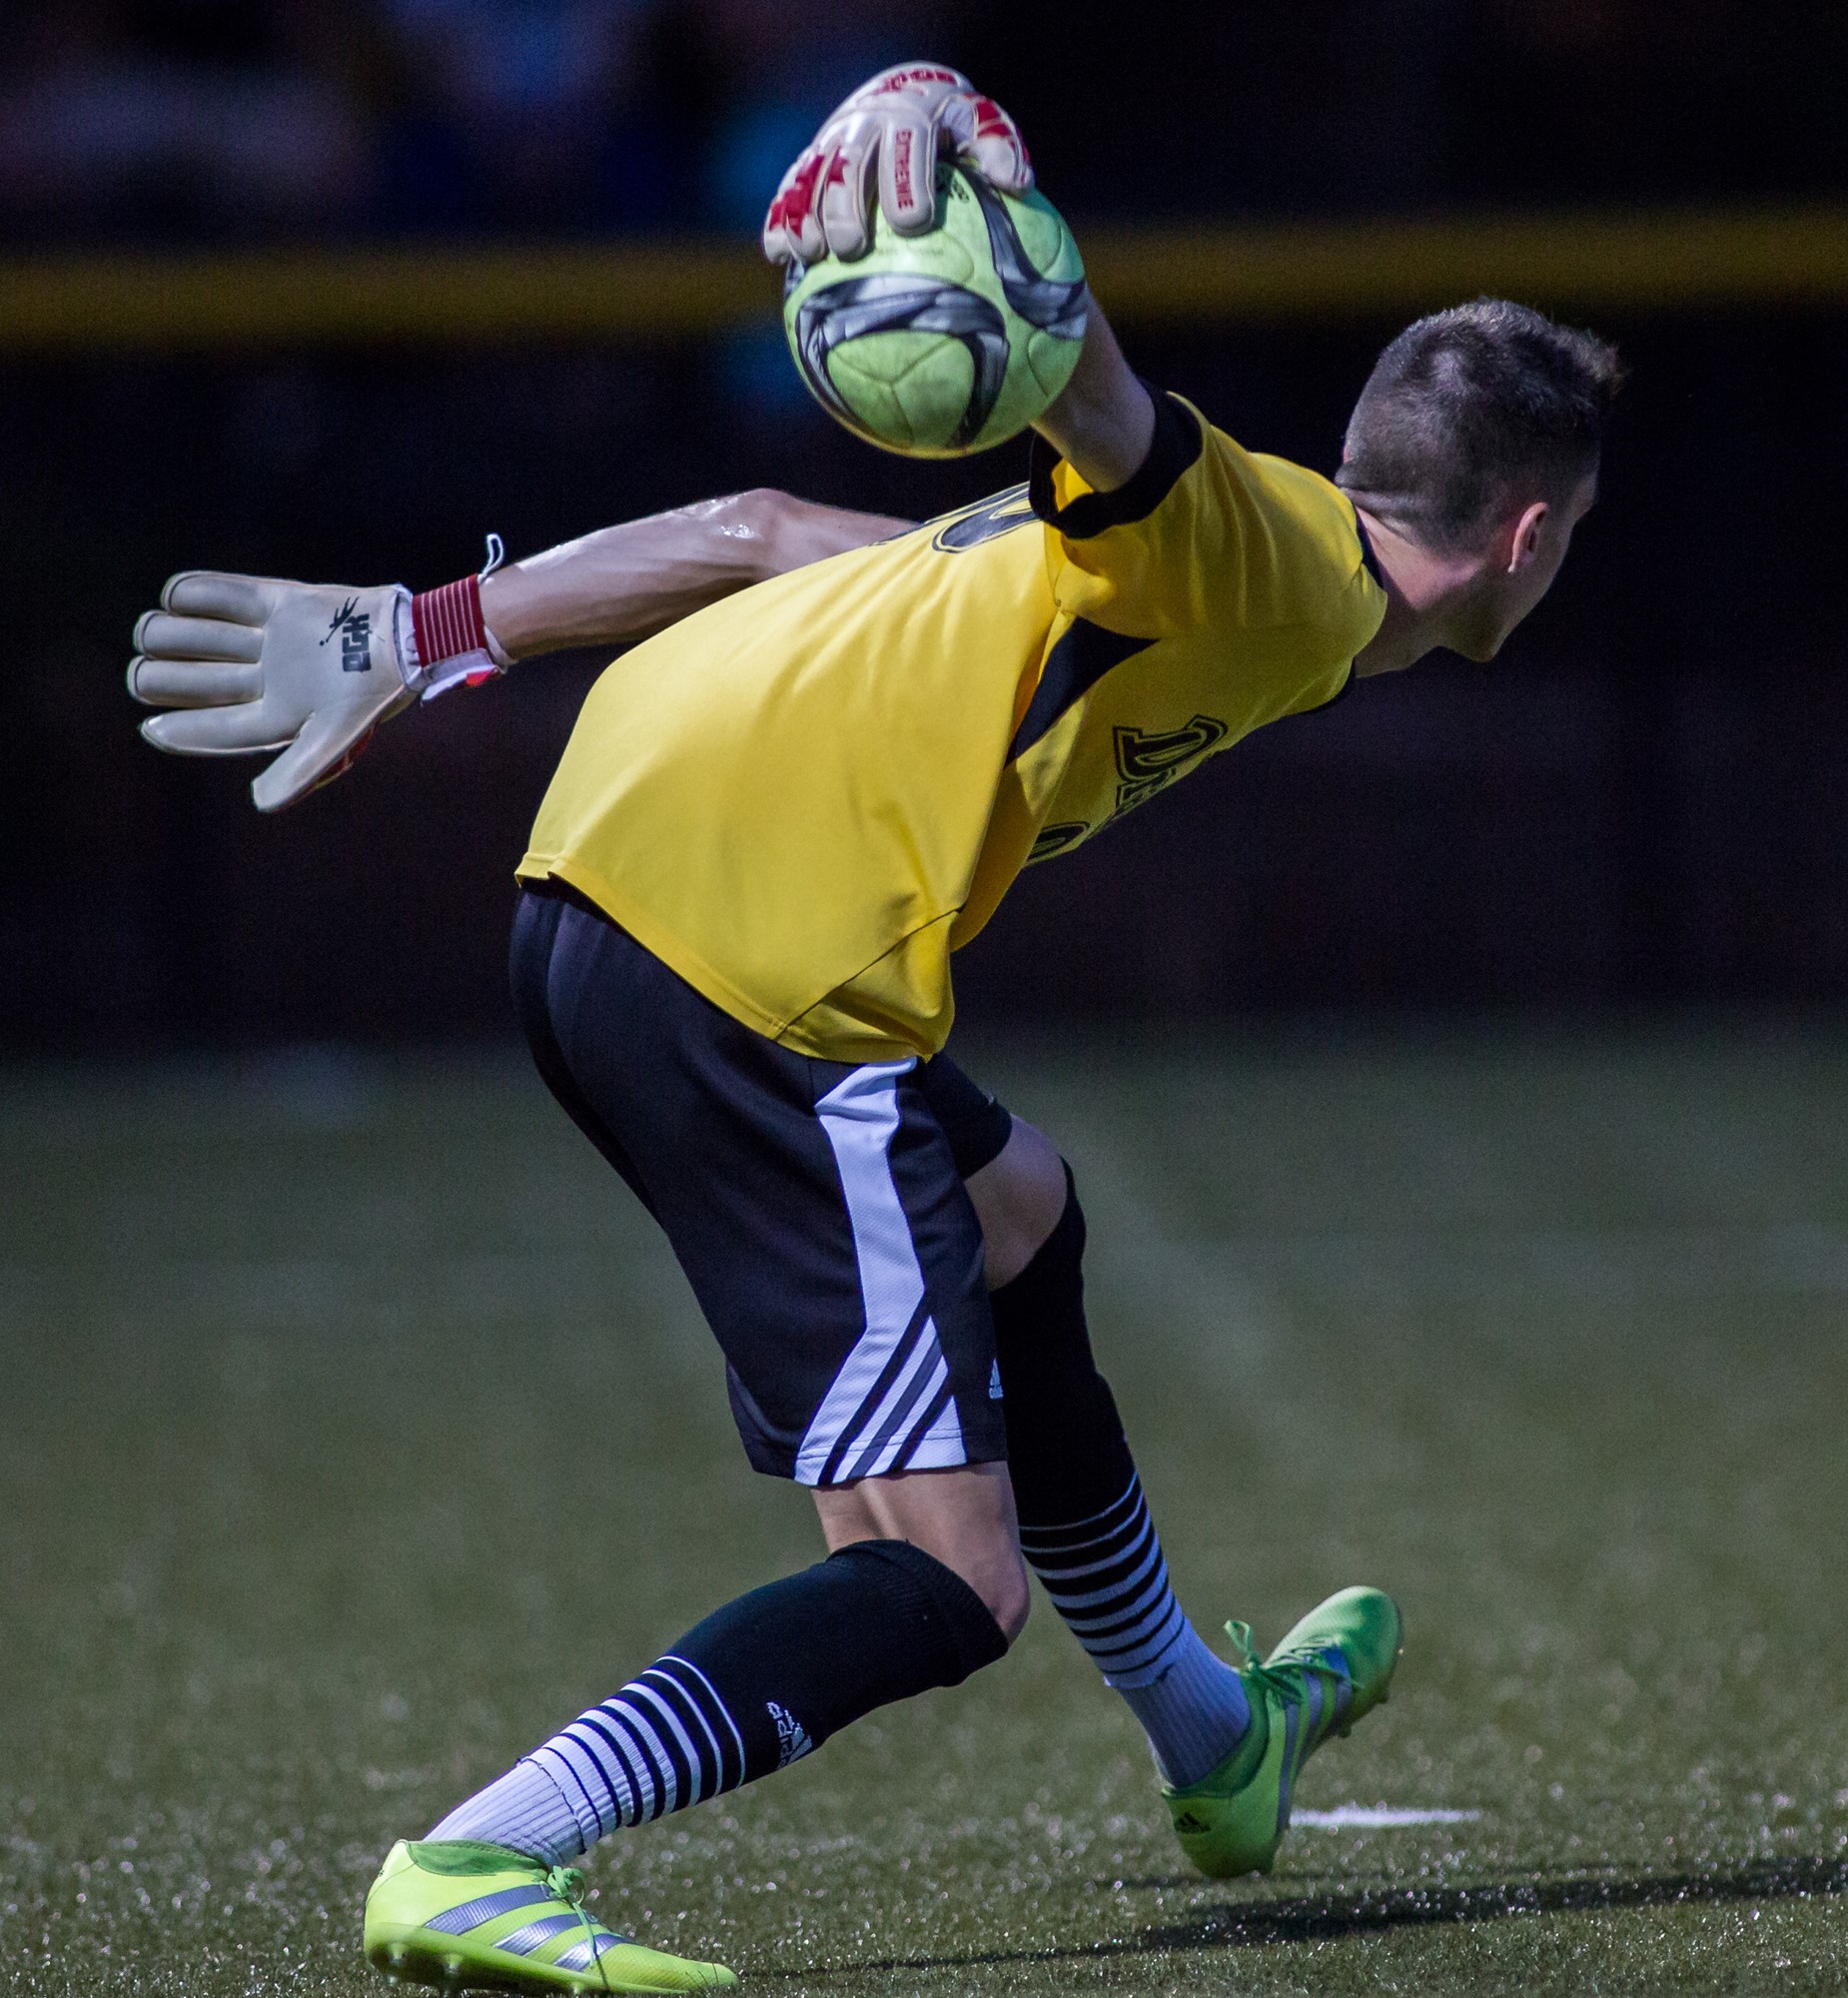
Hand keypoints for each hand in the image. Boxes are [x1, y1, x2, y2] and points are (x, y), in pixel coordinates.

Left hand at [128, 564, 503, 811]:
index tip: (149, 729)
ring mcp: (272, 641)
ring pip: (200, 636)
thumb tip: (261, 803)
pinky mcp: (281, 604)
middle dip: (163, 677)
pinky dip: (192, 593)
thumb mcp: (337, 737)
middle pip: (198, 680)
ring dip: (168, 632)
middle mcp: (270, 680)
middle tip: (145, 673)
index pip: (219, 728)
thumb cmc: (374, 694)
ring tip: (152, 630)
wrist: (408, 637)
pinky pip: (222, 594)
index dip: (179, 732)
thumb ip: (298, 772)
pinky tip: (175, 598)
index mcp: (282, 716)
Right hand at [762, 63, 1031, 265]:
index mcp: (910, 116)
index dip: (906, 178)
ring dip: (806, 215)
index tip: (913, 221)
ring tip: (809, 255)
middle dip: (846, 203)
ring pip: (811, 177)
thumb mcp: (977, 128)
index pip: (907, 142)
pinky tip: (778, 255)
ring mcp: (830, 144)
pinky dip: (780, 218)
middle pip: (848, 161)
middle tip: (852, 248)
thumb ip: (998, 148)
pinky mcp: (807, 165)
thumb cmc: (951, 132)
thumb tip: (1018, 183)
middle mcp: (864, 124)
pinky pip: (786, 191)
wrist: (901, 98)